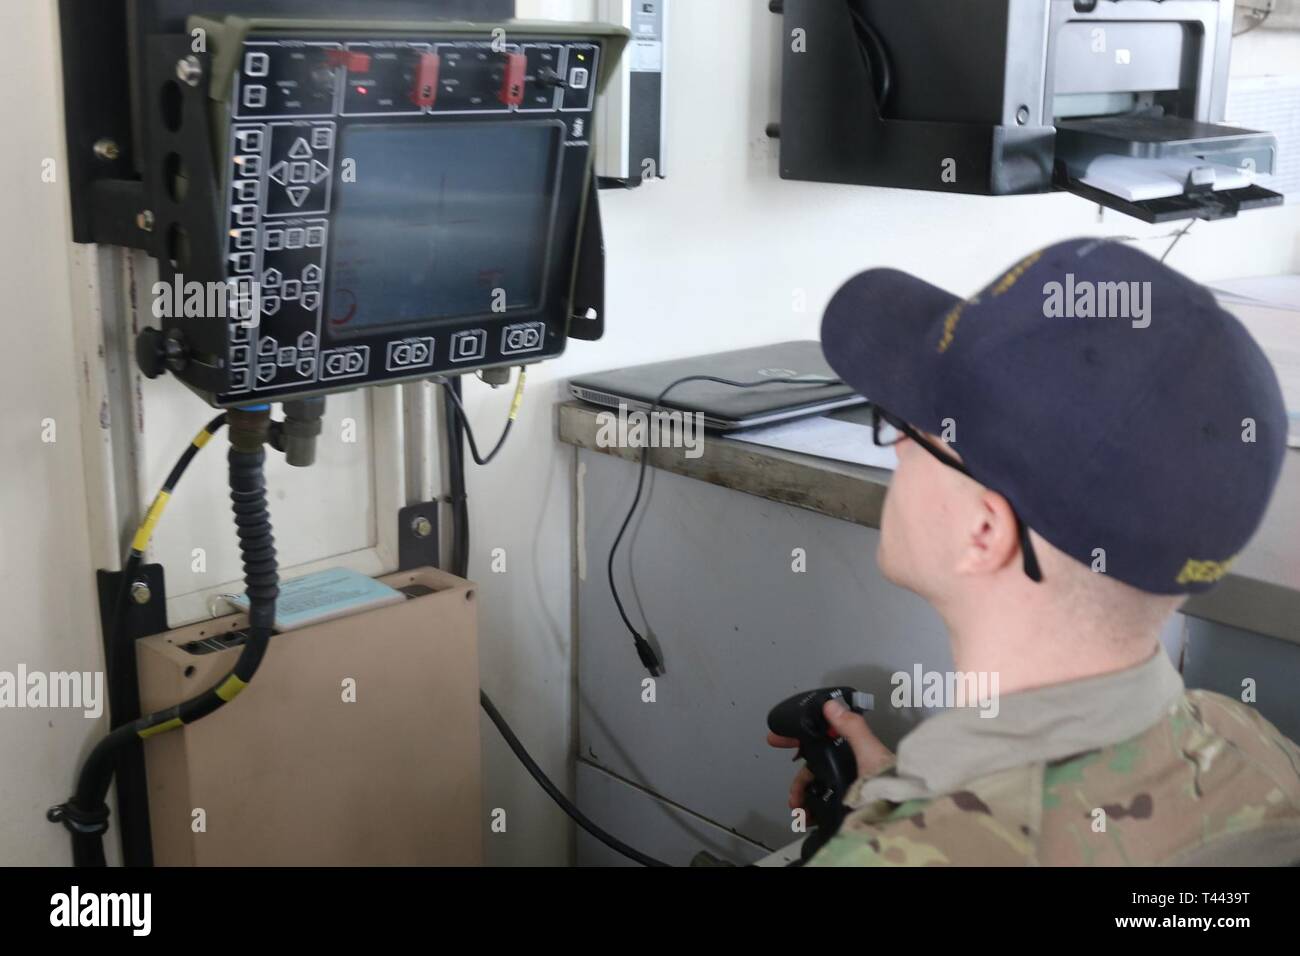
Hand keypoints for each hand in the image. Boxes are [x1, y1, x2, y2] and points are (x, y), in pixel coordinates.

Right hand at [766, 698, 894, 809]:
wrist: (903, 813)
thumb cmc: (891, 782)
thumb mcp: (870, 753)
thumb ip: (852, 728)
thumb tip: (831, 705)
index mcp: (853, 751)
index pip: (819, 740)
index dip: (798, 738)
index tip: (776, 738)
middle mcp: (849, 768)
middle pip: (814, 770)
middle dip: (799, 782)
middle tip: (791, 797)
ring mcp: (847, 788)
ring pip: (816, 789)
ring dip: (803, 799)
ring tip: (799, 811)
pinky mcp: (848, 806)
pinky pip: (823, 806)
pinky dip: (812, 812)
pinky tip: (808, 819)